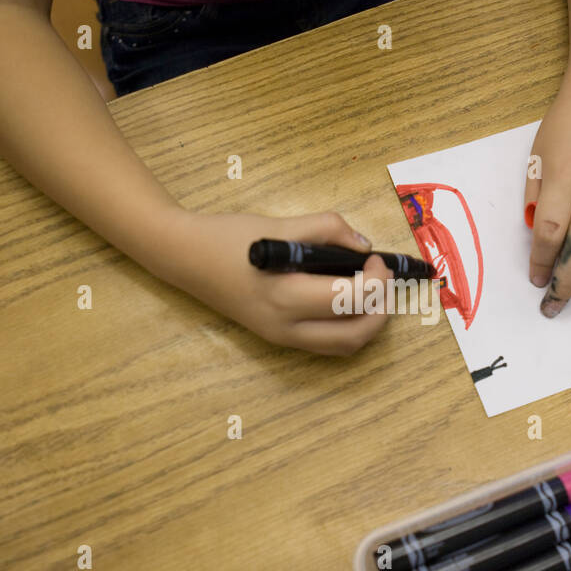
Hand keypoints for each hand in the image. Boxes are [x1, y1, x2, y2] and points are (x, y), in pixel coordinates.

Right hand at [164, 210, 394, 355]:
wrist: (186, 258)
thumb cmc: (229, 238)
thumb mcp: (281, 224)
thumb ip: (327, 229)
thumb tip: (363, 246)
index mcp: (286, 297)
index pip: (350, 299)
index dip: (376, 280)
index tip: (376, 258)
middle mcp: (286, 327)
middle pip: (355, 336)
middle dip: (381, 309)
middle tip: (383, 280)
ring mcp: (282, 338)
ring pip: (343, 346)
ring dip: (368, 323)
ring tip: (372, 291)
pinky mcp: (279, 339)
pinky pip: (326, 343)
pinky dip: (348, 327)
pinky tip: (349, 300)